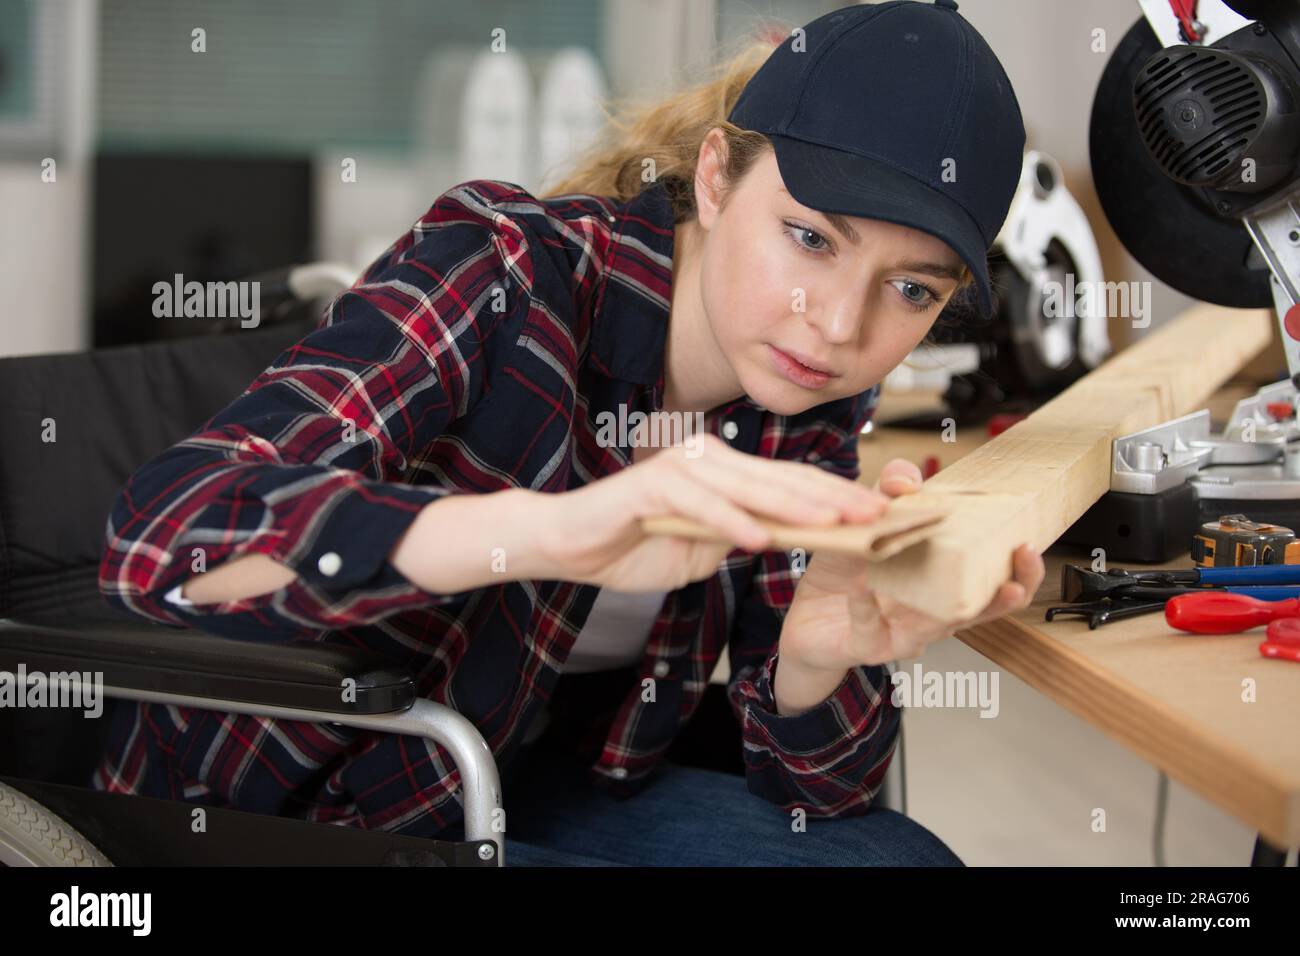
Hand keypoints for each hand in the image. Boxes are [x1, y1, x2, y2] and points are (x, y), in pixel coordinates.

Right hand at [534, 433, 890, 591]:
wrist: (568, 543)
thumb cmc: (633, 545)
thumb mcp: (702, 551)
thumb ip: (741, 538)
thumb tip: (785, 540)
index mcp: (725, 472)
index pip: (790, 482)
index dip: (835, 496)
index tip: (877, 514)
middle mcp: (708, 460)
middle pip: (781, 479)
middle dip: (832, 499)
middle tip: (874, 514)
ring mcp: (681, 468)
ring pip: (748, 488)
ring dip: (793, 506)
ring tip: (833, 523)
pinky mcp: (652, 486)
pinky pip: (701, 506)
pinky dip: (730, 523)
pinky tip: (759, 540)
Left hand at [779, 457, 1046, 672]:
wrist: (805, 618)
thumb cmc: (845, 572)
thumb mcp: (864, 525)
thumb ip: (887, 497)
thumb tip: (907, 477)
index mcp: (941, 581)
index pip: (994, 578)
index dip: (1020, 569)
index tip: (1028, 542)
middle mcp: (934, 612)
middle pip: (985, 607)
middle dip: (1012, 588)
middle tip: (1021, 560)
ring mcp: (906, 633)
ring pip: (940, 626)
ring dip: (949, 603)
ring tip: (951, 574)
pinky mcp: (870, 646)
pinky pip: (873, 630)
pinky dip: (868, 607)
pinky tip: (863, 588)